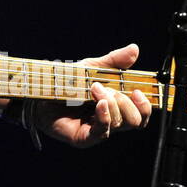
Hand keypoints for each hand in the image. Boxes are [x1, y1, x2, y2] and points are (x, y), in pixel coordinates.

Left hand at [33, 43, 152, 147]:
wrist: (40, 90)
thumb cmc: (67, 80)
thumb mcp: (92, 67)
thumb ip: (114, 61)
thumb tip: (134, 49)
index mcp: (117, 106)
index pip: (141, 113)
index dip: (146, 105)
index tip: (139, 91)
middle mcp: (111, 120)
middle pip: (136, 121)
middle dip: (126, 103)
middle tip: (107, 88)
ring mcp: (98, 130)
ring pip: (120, 124)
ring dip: (111, 104)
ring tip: (95, 89)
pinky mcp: (84, 138)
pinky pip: (102, 132)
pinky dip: (105, 117)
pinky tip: (100, 104)